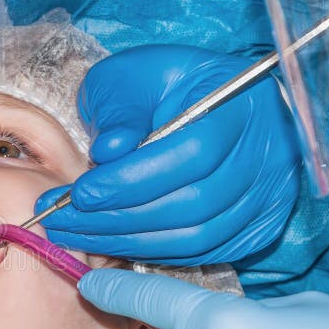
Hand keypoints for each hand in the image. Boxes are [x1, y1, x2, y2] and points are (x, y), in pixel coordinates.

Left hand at [38, 45, 300, 264]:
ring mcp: (267, 196)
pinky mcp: (254, 226)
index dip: (133, 180)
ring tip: (74, 234)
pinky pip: (200, 252)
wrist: (201, 100)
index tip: (80, 193)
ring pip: (196, 237)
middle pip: (194, 204)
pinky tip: (109, 242)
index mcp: (242, 106)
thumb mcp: (133, 75)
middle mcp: (267, 156)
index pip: (192, 154)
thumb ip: (121, 110)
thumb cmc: (162, 84)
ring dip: (127, 242)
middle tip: (61, 221)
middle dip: (118, 218)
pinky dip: (151, 251)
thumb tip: (108, 152)